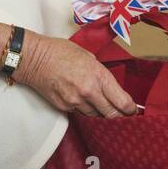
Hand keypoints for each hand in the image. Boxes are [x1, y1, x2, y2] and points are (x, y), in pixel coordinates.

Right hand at [12, 33, 137, 117]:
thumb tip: (111, 88)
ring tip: (102, 106)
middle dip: (119, 116)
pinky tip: (83, 101)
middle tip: (123, 115)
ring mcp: (75, 102)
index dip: (131, 109)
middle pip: (111, 115)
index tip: (133, 110)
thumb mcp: (89, 57)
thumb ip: (102, 74)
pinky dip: (85, 109)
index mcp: (98, 76)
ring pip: (96, 116)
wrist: (34, 59)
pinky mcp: (64, 107)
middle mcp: (88, 92)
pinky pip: (81, 113)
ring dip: (101, 113)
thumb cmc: (60, 52)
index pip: (122, 102)